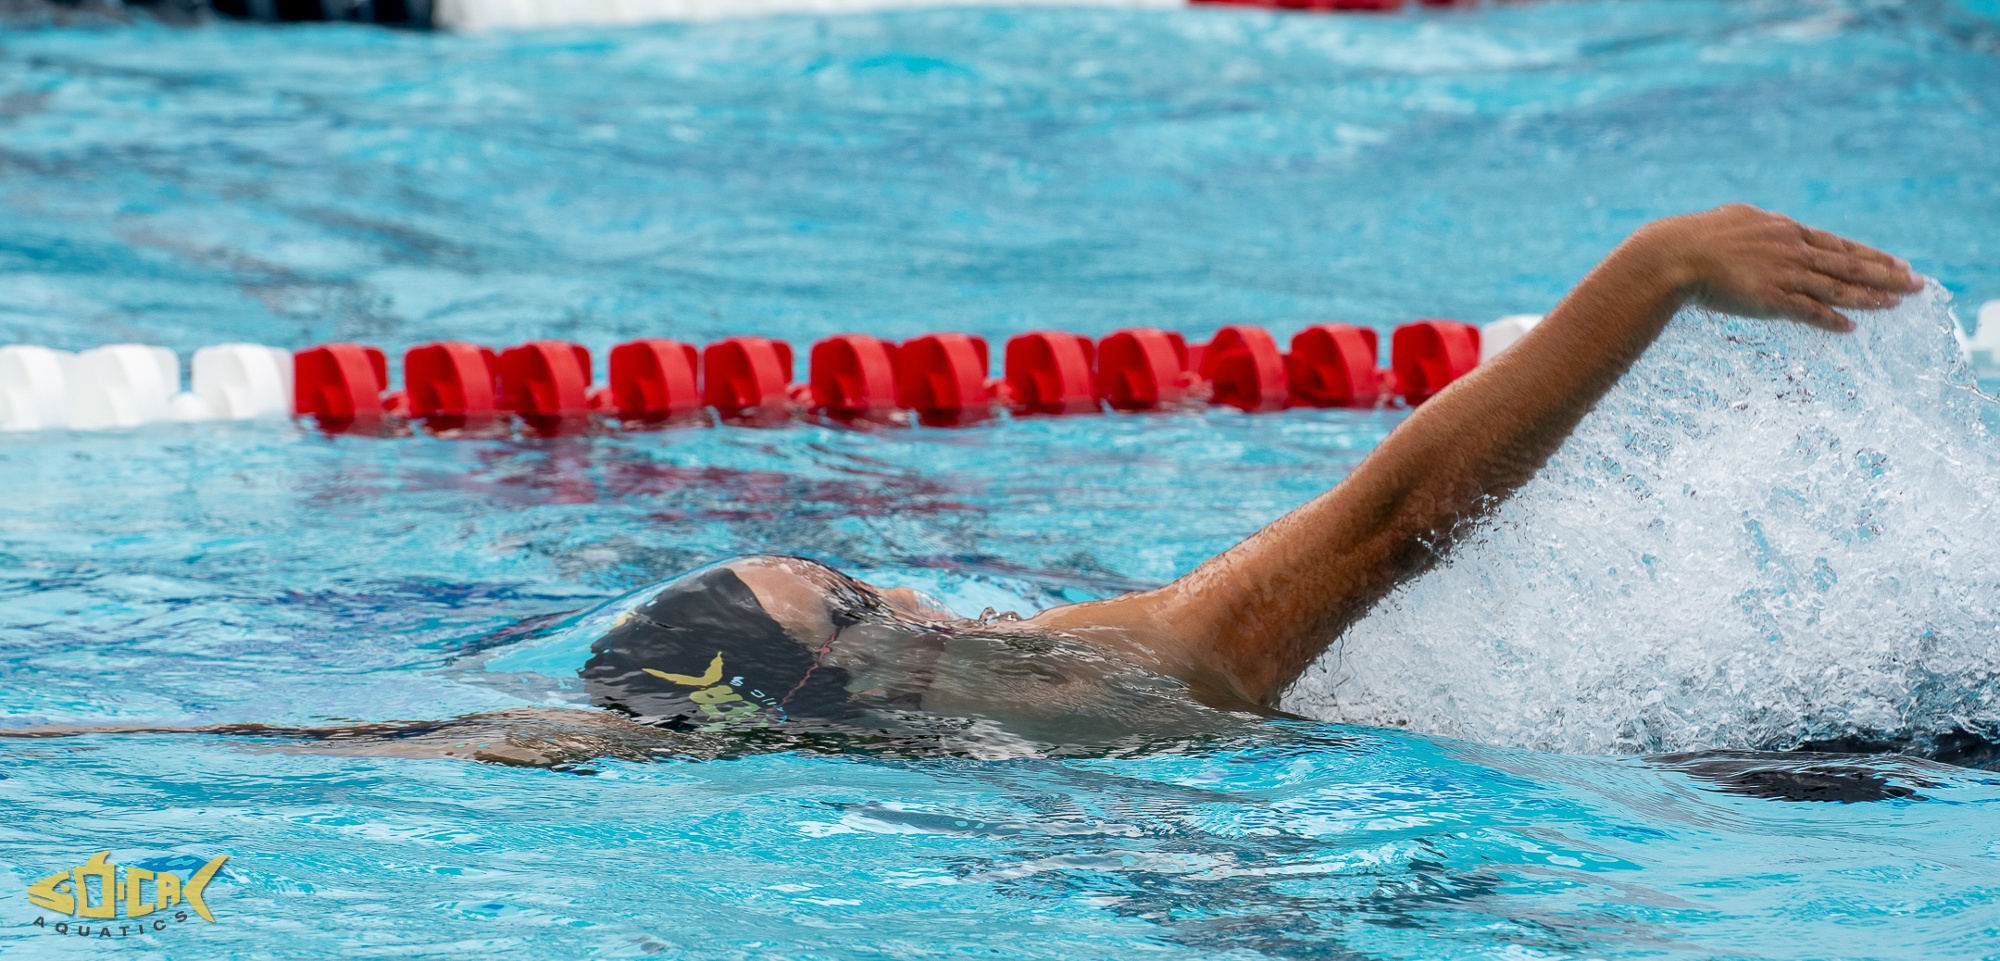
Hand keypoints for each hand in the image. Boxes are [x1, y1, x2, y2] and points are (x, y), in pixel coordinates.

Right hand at [1632, 204, 1921, 332]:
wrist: (1672, 256)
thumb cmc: (1694, 239)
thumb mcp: (1736, 221)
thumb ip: (1759, 227)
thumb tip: (1764, 224)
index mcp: (1784, 229)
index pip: (1838, 244)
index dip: (1871, 255)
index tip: (1897, 263)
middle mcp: (1791, 249)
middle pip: (1849, 263)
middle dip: (1886, 275)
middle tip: (1917, 284)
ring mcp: (1783, 273)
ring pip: (1836, 286)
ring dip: (1870, 297)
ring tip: (1896, 304)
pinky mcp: (1770, 298)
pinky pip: (1808, 311)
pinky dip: (1831, 319)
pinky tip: (1851, 327)